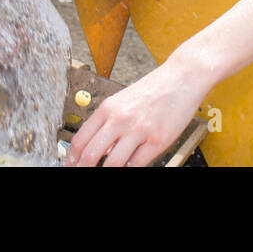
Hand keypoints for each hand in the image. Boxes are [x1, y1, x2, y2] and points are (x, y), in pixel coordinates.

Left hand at [65, 56, 208, 166]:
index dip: (72, 158)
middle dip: (83, 168)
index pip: (81, 139)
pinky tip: (129, 167)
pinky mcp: (157, 140)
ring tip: (107, 172)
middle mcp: (120, 119)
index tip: (71, 165)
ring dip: (107, 172)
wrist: (181, 77)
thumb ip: (110, 122)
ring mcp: (138, 130)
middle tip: (82, 173)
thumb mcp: (124, 100)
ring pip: (113, 163)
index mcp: (108, 108)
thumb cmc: (154, 89)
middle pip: (91, 153)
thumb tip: (102, 149)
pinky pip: (137, 164)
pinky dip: (130, 170)